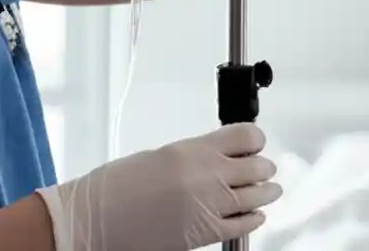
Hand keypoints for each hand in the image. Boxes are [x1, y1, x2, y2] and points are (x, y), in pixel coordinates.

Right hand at [36, 123, 281, 250]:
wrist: (97, 218)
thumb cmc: (117, 186)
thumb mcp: (159, 156)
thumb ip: (193, 156)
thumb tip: (217, 158)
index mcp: (192, 150)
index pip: (246, 137)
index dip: (255, 140)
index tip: (255, 142)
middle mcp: (206, 175)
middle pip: (258, 166)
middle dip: (263, 167)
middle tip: (264, 167)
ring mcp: (209, 205)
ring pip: (258, 195)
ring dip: (267, 191)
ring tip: (270, 190)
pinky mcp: (207, 233)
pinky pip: (245, 223)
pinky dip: (254, 218)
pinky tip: (255, 215)